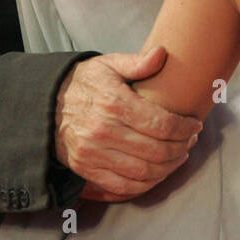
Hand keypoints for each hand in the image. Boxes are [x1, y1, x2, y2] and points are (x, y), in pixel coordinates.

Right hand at [54, 46, 202, 201]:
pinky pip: (123, 186)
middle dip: (181, 148)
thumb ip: (136, 62)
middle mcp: (104, 131)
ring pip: (144, 172)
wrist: (45, 104)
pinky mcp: (87, 169)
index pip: (161, 124)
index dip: (184, 128)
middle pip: (157, 151)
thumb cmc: (83, 83)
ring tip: (179, 156)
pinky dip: (146, 184)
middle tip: (190, 141)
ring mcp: (94, 153)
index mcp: (114, 103)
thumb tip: (162, 53)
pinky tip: (157, 172)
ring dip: (168, 168)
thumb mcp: (108, 64)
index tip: (195, 126)